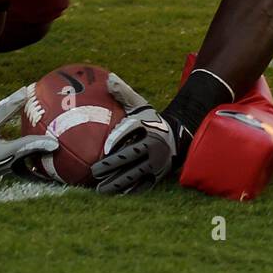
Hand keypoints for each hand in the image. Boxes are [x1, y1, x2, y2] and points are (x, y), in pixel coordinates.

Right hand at [0, 86, 57, 177]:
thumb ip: (7, 107)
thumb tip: (25, 90)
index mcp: (1, 152)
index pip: (23, 148)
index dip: (39, 145)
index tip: (55, 143)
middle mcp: (8, 165)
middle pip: (33, 161)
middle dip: (49, 157)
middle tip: (67, 150)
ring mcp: (10, 173)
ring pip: (33, 171)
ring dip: (47, 168)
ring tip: (66, 165)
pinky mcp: (11, 176)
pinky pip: (30, 175)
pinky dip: (41, 172)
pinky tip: (54, 168)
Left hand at [91, 74, 177, 193]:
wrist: (177, 136)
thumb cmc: (151, 120)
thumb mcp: (141, 105)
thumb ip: (124, 93)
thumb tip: (109, 78)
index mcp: (146, 126)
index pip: (130, 131)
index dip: (118, 139)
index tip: (104, 149)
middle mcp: (153, 145)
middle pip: (131, 155)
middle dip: (112, 165)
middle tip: (94, 170)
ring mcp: (156, 161)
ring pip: (135, 173)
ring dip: (117, 182)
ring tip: (100, 188)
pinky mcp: (158, 174)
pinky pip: (142, 184)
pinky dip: (129, 190)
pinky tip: (114, 195)